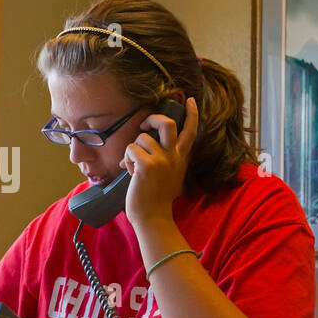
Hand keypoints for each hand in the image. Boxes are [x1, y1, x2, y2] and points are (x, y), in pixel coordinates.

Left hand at [120, 96, 198, 228]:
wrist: (152, 217)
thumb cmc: (156, 198)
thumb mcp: (169, 174)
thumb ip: (164, 158)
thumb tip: (143, 144)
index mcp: (181, 158)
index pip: (191, 131)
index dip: (191, 113)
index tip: (189, 100)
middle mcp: (174, 156)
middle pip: (167, 123)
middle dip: (152, 118)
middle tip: (143, 124)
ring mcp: (161, 160)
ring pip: (141, 137)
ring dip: (132, 150)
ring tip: (133, 166)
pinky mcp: (146, 165)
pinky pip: (130, 149)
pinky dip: (126, 160)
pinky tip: (130, 173)